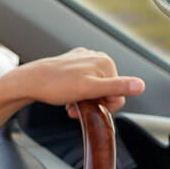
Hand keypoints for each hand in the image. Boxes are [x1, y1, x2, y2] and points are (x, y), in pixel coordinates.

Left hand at [11, 47, 144, 119]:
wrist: (29, 82)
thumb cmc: (56, 86)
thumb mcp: (90, 90)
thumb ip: (116, 87)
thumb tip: (140, 86)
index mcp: (106, 62)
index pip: (119, 92)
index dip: (106, 106)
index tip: (91, 111)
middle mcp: (97, 57)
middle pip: (106, 90)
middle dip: (94, 104)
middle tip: (77, 109)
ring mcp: (83, 60)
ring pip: (94, 87)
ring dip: (85, 101)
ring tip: (71, 106)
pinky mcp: (72, 64)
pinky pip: (82, 82)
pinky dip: (78, 94)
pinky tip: (67, 99)